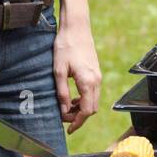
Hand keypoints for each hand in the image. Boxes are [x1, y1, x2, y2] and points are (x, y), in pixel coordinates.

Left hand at [52, 17, 100, 133]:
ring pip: (93, 101)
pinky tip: (73, 97)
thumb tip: (63, 111)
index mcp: (88, 82)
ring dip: (82, 108)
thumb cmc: (65, 46)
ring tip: (66, 109)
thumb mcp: (59, 71)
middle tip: (65, 119)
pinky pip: (93, 92)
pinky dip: (84, 99)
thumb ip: (62, 92)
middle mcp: (96, 81)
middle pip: (92, 109)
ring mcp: (98, 76)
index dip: (77, 122)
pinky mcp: (96, 72)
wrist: (76, 27)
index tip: (68, 129)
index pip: (86, 111)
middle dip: (79, 117)